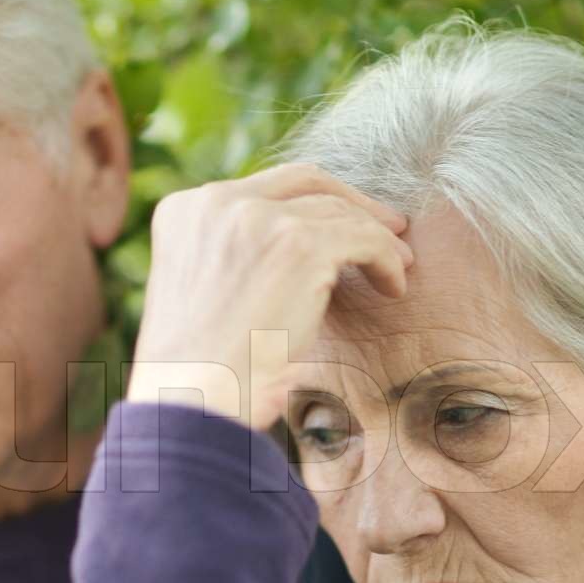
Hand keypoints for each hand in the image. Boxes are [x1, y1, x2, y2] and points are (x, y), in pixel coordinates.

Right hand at [127, 163, 412, 430]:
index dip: (308, 204)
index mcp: (185, 211)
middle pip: (304, 181)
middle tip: (388, 227)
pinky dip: (386, 260)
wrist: (192, 402)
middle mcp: (217, 202)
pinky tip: (394, 287)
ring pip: (338, 211)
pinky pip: (364, 238)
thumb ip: (229, 259)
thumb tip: (280, 259)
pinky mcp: (298, 245)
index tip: (337, 224)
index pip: (261, 190)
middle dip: (351, 201)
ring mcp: (257, 219)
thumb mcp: (198, 295)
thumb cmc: (194, 373)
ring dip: (375, 236)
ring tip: (398, 266)